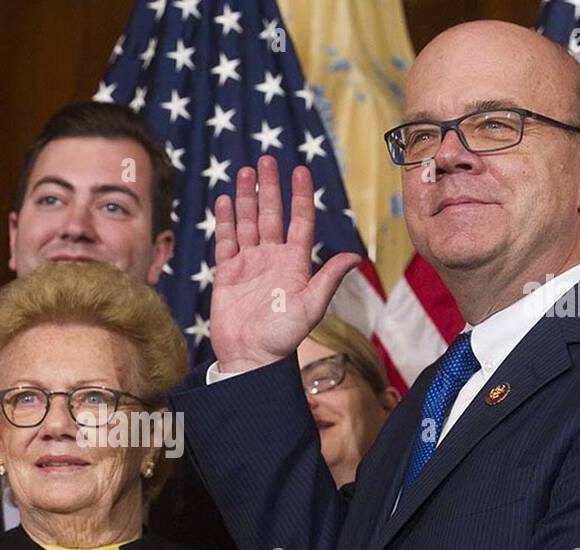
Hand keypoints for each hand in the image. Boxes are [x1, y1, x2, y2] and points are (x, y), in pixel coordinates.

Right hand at [209, 155, 360, 373]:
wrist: (250, 358)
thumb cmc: (283, 338)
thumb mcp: (310, 307)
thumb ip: (329, 280)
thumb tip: (355, 256)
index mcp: (295, 263)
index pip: (299, 221)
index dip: (300, 196)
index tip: (300, 170)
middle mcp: (272, 258)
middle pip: (271, 215)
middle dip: (269, 187)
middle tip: (265, 160)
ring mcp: (249, 265)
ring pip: (248, 223)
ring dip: (246, 198)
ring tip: (244, 172)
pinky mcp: (227, 275)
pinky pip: (226, 242)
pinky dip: (225, 221)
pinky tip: (224, 201)